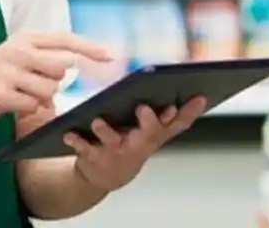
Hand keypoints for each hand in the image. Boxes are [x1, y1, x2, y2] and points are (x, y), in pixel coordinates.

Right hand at [0, 32, 111, 122]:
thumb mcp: (16, 57)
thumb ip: (44, 59)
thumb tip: (71, 66)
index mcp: (25, 39)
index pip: (65, 40)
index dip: (89, 48)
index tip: (110, 56)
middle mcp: (19, 51)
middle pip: (61, 68)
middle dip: (55, 81)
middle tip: (34, 83)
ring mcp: (10, 72)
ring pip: (48, 90)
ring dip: (40, 98)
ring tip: (20, 94)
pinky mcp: (2, 93)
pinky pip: (32, 106)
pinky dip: (27, 109)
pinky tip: (11, 103)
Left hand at [63, 97, 206, 192]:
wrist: (106, 174)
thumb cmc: (133, 143)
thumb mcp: (157, 131)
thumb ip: (176, 115)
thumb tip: (200, 94)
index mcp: (156, 133)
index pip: (179, 122)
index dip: (189, 111)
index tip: (200, 96)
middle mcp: (140, 144)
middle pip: (149, 133)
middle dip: (149, 121)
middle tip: (144, 107)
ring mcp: (118, 151)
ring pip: (113, 140)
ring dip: (106, 131)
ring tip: (98, 120)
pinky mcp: (94, 156)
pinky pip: (84, 147)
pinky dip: (76, 140)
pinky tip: (68, 132)